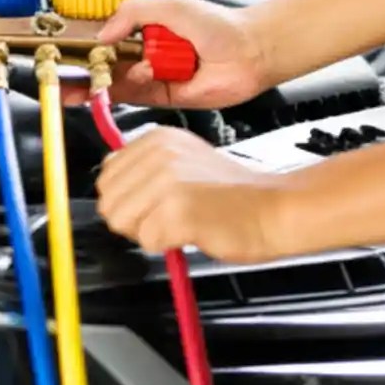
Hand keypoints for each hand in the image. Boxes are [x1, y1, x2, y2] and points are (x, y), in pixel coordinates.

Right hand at [61, 0, 268, 108]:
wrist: (249, 51)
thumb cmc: (218, 24)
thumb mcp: (168, 5)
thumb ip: (131, 13)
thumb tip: (102, 34)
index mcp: (141, 30)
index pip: (103, 40)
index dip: (82, 47)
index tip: (62, 53)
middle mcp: (143, 53)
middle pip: (102, 65)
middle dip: (80, 72)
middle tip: (58, 76)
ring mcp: (151, 76)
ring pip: (113, 83)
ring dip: (95, 85)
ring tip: (75, 86)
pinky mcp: (161, 97)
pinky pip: (134, 96)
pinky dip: (121, 92)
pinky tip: (113, 86)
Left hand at [95, 127, 286, 262]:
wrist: (277, 208)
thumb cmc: (233, 194)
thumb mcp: (182, 162)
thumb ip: (143, 168)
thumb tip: (108, 183)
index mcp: (156, 139)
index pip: (107, 177)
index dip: (127, 200)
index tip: (156, 204)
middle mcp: (158, 154)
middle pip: (109, 202)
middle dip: (133, 220)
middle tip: (168, 219)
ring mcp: (167, 181)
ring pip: (122, 222)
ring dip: (148, 233)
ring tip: (180, 224)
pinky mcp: (177, 210)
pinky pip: (147, 240)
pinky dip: (167, 245)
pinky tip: (193, 232)